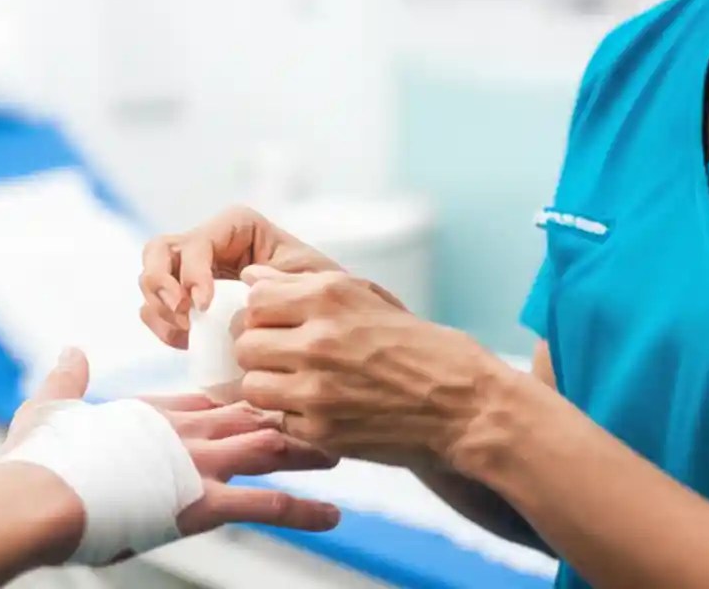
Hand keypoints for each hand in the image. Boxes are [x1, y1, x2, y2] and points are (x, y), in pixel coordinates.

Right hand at [6, 348, 342, 543]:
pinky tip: (334, 515)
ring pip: (270, 448)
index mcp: (154, 414)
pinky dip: (303, 510)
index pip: (211, 398)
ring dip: (308, 448)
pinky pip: (266, 507)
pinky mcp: (202, 502)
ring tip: (346, 446)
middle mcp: (186, 433)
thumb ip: (67, 379)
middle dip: (290, 410)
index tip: (272, 384)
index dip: (244, 392)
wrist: (40, 494)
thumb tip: (71, 352)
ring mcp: (198, 465)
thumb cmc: (39, 459)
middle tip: (328, 402)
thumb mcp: (51, 408)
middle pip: (252, 415)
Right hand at [138, 205, 342, 348]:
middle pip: (159, 251)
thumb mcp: (312, 278)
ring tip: (186, 331)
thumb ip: (283, 279)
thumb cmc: (321, 289)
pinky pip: (154, 308)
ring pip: (149, 277)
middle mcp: (208, 244)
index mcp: (237, 227)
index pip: (197, 242)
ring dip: (158, 307)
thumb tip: (243, 283)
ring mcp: (192, 273)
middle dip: (161, 284)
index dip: (193, 272)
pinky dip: (161, 325)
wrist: (323, 317)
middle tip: (183, 315)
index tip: (204, 305)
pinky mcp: (187, 301)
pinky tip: (186, 341)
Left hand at [233, 267, 516, 472]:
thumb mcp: (368, 297)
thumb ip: (303, 286)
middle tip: (284, 358)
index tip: (279, 324)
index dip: (263, 314)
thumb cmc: (420, 347)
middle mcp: (318, 339)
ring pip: (251, 384)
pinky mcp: (320, 429)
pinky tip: (319, 408)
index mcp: (330, 297)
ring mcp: (316, 388)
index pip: (255, 300)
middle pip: (245, 343)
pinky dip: (291, 416)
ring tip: (298, 384)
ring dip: (269, 385)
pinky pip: (277, 419)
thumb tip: (252, 278)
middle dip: (261, 350)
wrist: (463, 405)